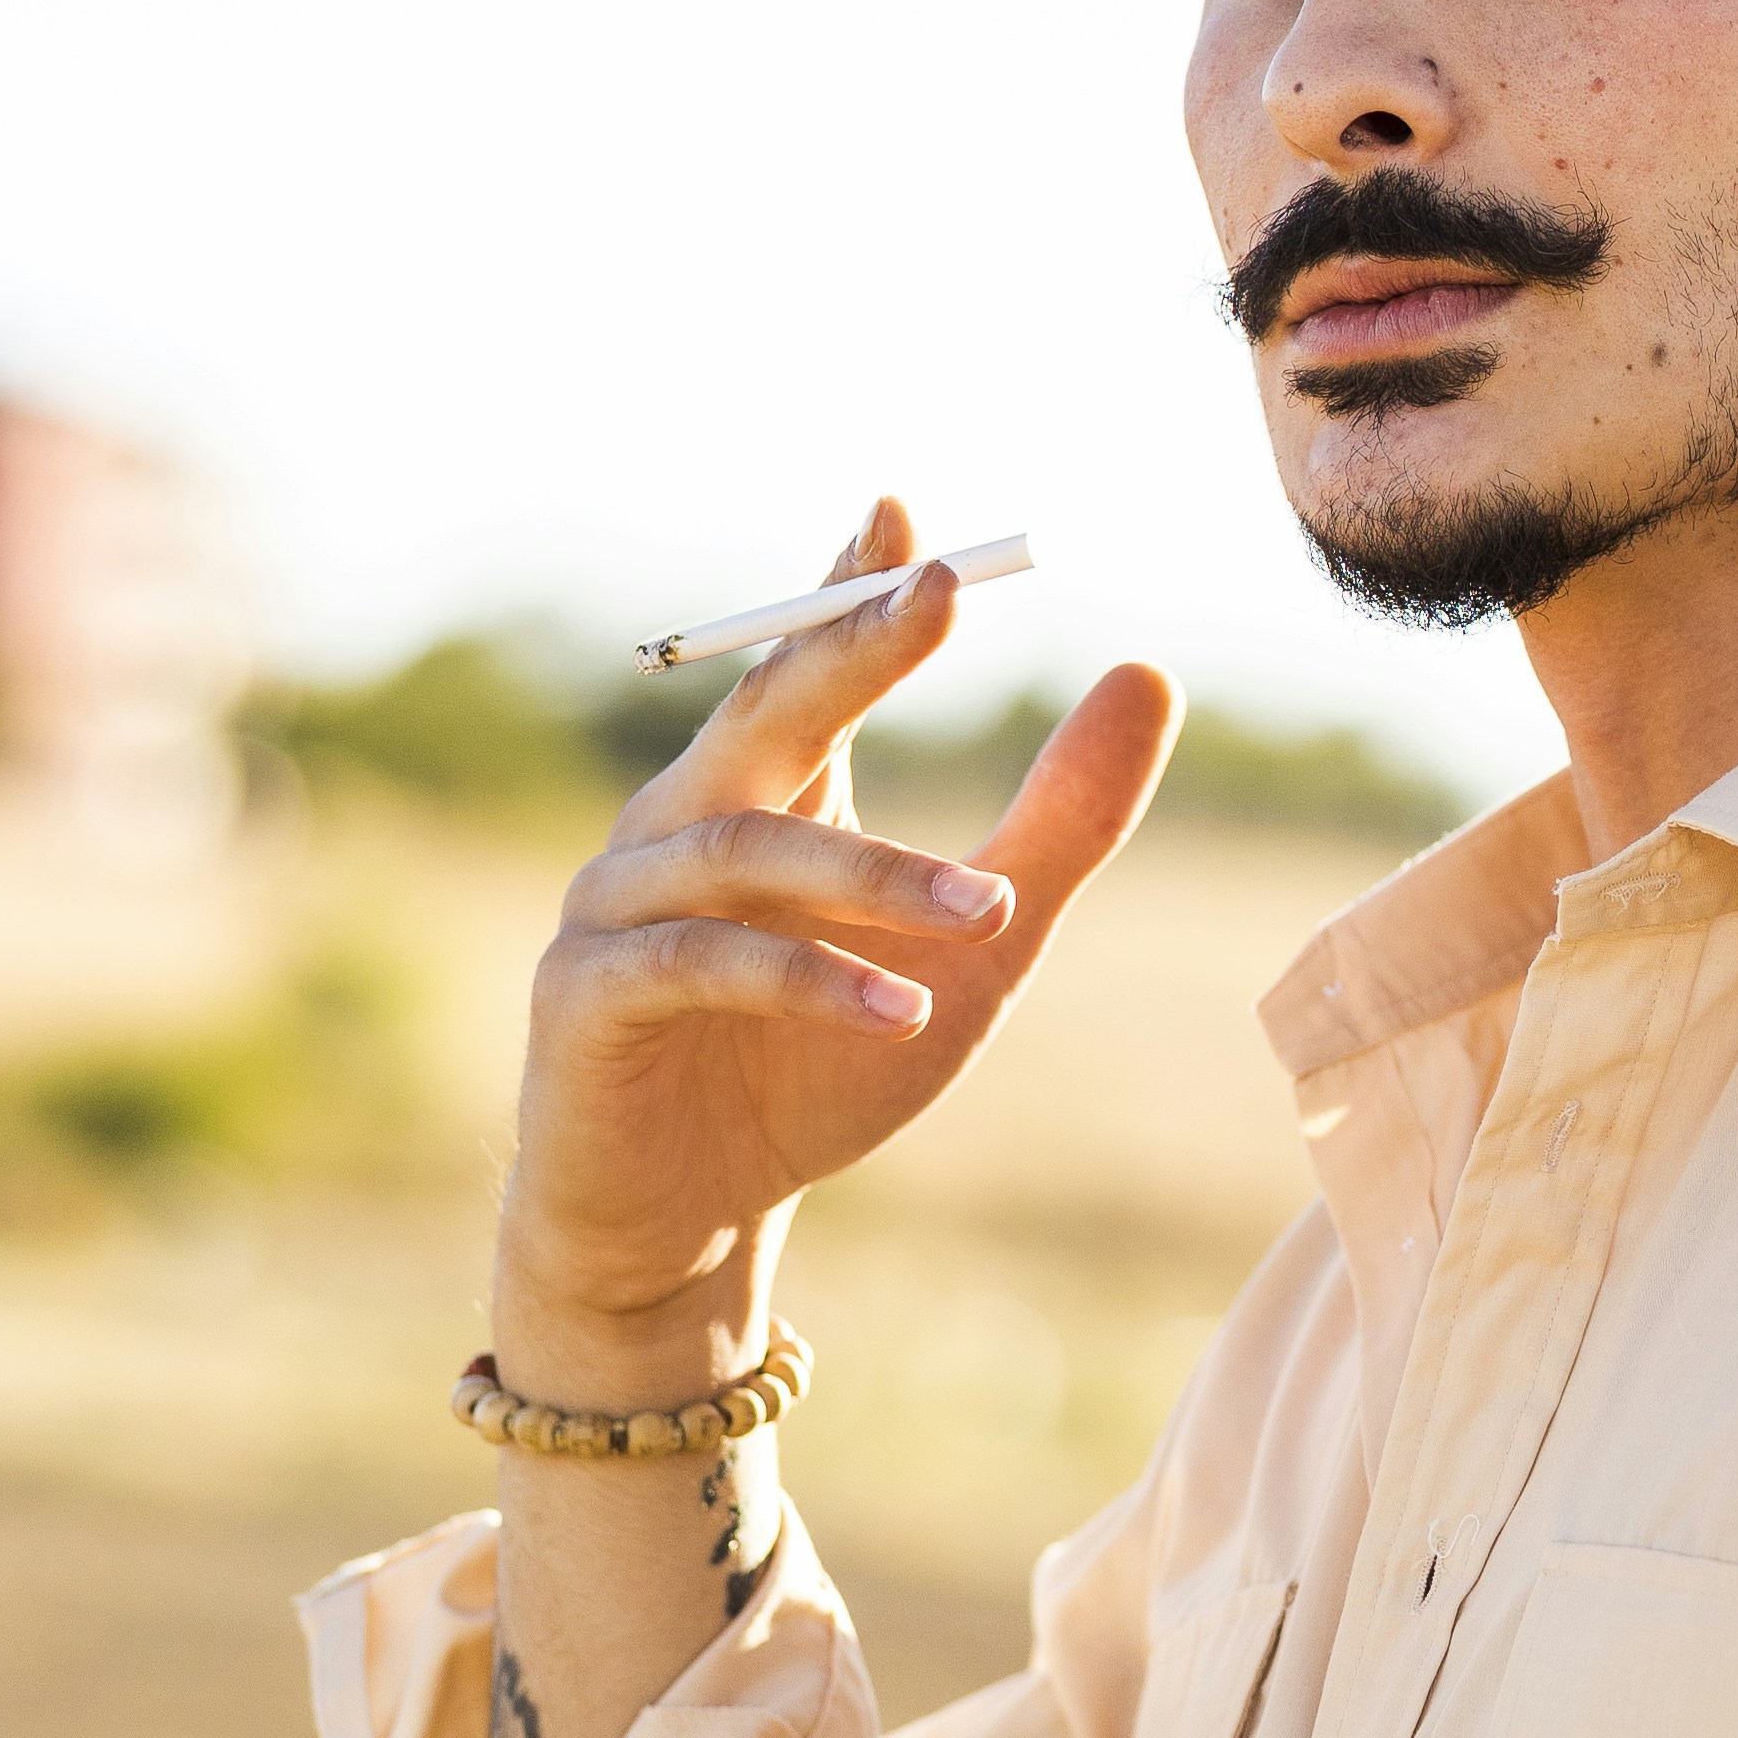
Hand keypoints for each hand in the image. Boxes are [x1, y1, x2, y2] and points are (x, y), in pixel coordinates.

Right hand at [492, 497, 1177, 1381]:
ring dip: (873, 875)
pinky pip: (701, 964)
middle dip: (849, 649)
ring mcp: (620, 903)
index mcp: (768, 791)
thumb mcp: (980, 946)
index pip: (806, 660)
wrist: (691, 1222)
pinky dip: (805, 979)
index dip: (850, 588)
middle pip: (766, 710)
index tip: (909, 515)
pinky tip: (900, 1008)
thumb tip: (1151, 672)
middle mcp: (681, 822)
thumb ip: (1061, 819)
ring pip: (746, 847)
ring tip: (990, 909)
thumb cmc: (821, 1069)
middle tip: (938, 593)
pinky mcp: (587, 994)